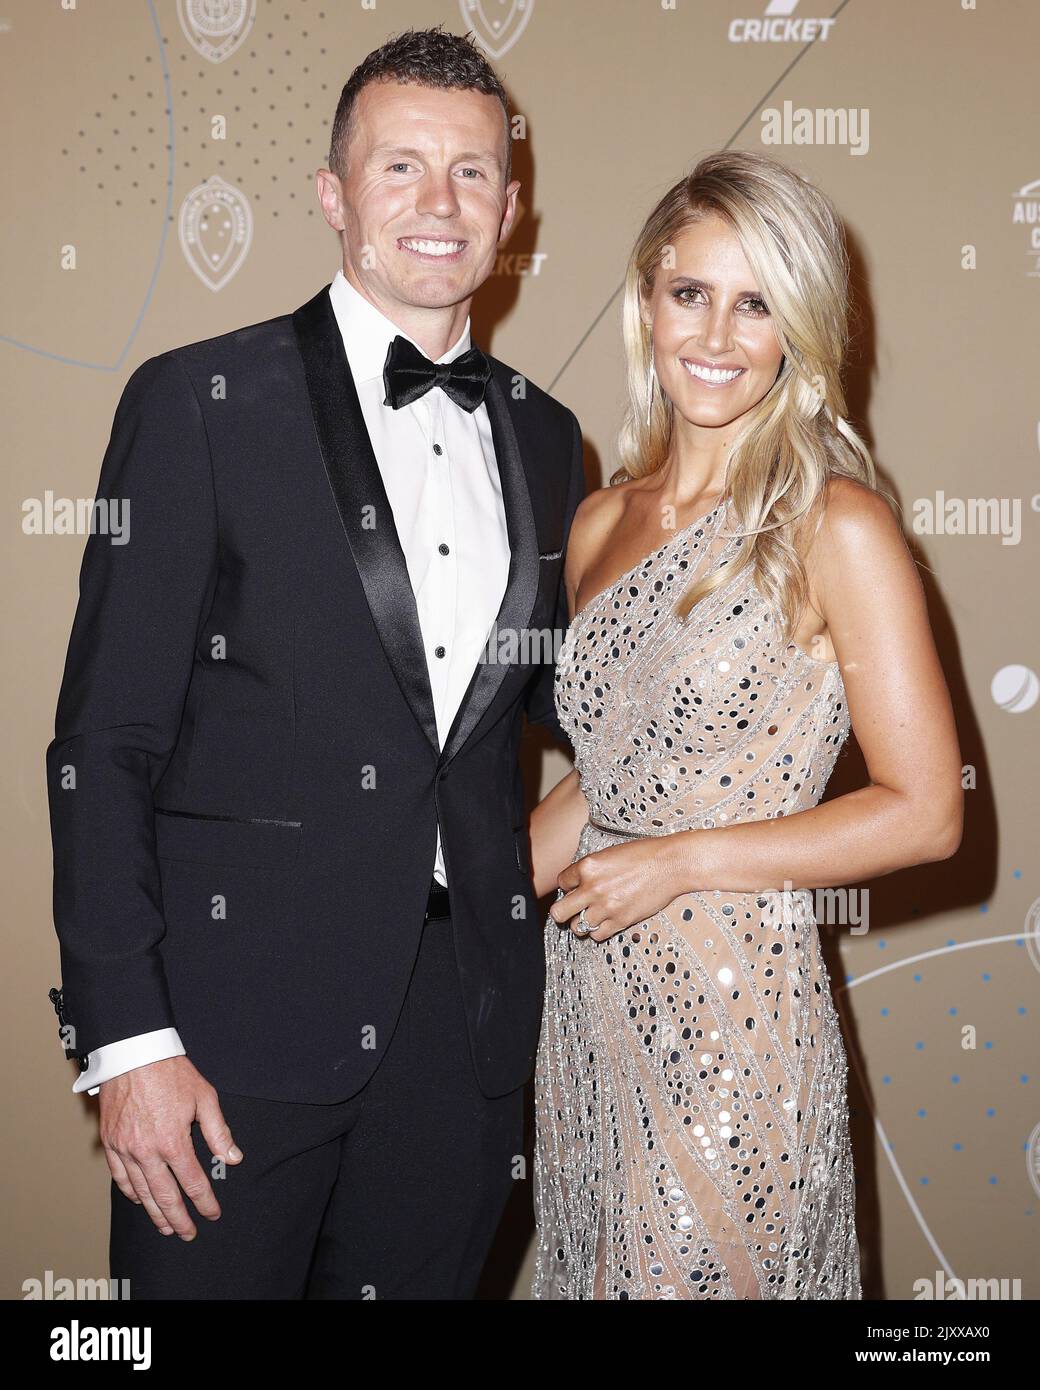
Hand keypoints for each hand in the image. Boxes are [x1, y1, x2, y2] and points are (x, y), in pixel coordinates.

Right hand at [98, 1055, 242, 1239]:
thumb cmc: (171, 1072)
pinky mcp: (111, 1142)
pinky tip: (139, 1200)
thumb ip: (219, 1131)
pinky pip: (119, 1176)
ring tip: (165, 1227)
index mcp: (173, 1141)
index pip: (193, 1182)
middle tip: (188, 1233)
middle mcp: (147, 1151)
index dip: (204, 1202)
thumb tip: (233, 1158)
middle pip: (165, 1196)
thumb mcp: (204, 1097)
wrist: (133, 1052)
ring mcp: (125, 1148)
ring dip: (154, 1213)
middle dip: (178, 1219)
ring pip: (140, 1192)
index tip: (212, 1213)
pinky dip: (130, 1192)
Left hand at [549, 834, 688, 941]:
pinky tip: (605, 922)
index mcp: (588, 866)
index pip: (561, 882)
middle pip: (559, 912)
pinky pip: (597, 936)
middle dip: (562, 911)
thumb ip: (591, 870)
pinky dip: (598, 931)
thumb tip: (579, 884)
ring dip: (582, 922)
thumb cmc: (644, 855)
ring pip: (577, 927)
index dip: (568, 886)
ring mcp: (606, 907)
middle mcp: (592, 888)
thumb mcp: (610, 854)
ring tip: (591, 916)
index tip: (575, 888)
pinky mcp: (621, 921)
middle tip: (571, 909)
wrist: (670, 864)